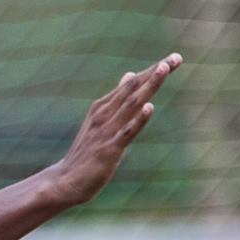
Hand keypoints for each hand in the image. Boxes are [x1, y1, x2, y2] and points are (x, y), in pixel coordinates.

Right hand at [49, 53, 182, 205]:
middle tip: (174, 58)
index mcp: (102, 107)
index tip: (173, 58)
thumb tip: (130, 75)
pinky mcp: (109, 150)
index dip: (152, 71)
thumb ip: (118, 100)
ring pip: (131, 105)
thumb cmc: (86, 152)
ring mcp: (106, 132)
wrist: (65, 181)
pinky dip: (138, 119)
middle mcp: (103, 115)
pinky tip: (149, 107)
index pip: (131, 85)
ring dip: (148, 87)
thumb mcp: (101, 120)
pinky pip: (126, 132)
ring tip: (163, 70)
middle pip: (133, 90)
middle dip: (155, 73)